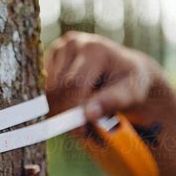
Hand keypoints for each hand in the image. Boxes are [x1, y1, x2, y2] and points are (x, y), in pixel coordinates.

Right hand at [45, 31, 169, 122]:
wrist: (125, 69)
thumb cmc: (130, 83)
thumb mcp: (131, 93)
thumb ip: (111, 102)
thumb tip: (89, 115)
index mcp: (95, 49)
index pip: (74, 84)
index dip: (74, 110)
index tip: (80, 131)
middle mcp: (74, 43)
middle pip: (57, 87)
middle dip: (65, 112)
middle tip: (77, 131)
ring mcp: (60, 48)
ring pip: (47, 89)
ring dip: (58, 109)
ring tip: (76, 118)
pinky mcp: (50, 57)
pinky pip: (43, 87)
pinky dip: (53, 102)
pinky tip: (68, 107)